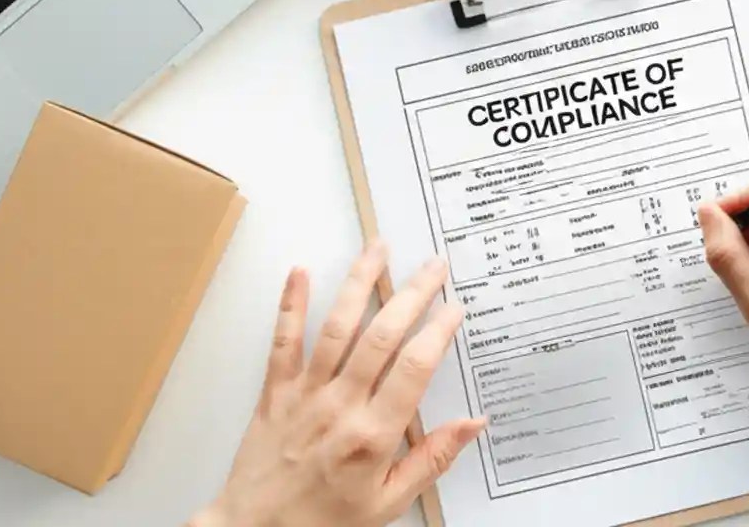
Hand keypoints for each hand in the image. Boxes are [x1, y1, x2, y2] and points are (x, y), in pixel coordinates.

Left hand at [191, 242, 485, 526]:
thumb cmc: (324, 523)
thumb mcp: (389, 503)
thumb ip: (432, 459)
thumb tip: (473, 424)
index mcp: (373, 436)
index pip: (413, 369)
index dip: (438, 332)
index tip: (455, 307)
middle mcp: (340, 406)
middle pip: (382, 337)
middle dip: (412, 294)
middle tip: (434, 265)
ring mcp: (305, 394)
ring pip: (337, 327)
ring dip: (359, 283)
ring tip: (378, 249)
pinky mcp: (275, 391)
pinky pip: (283, 340)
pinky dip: (290, 303)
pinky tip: (300, 272)